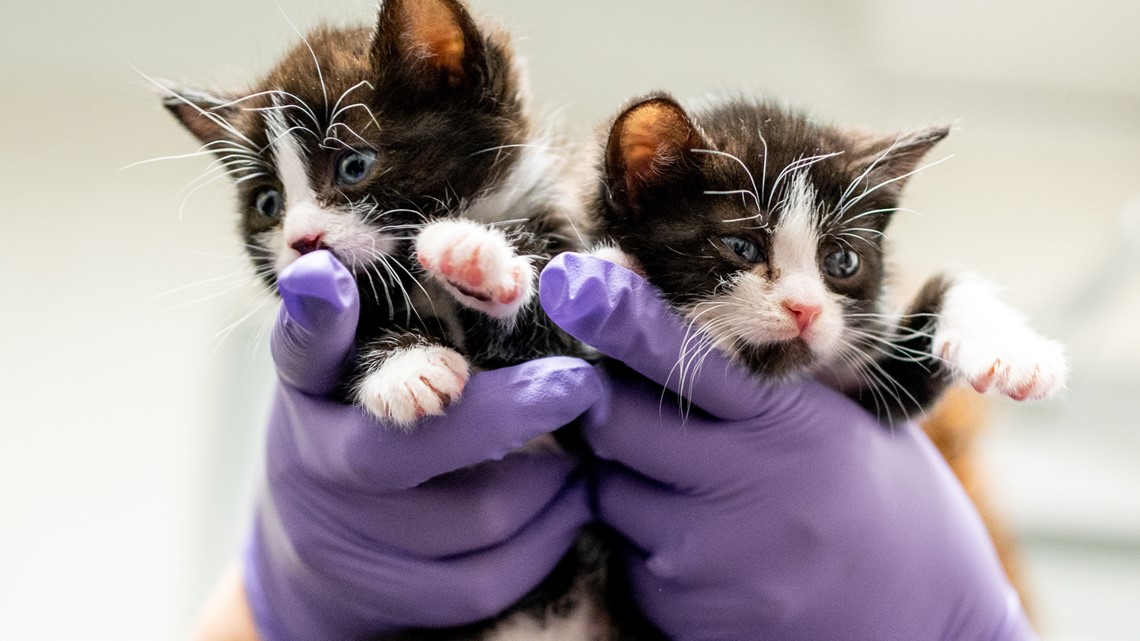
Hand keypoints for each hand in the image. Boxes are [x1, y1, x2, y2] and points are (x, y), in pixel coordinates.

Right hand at [245, 251, 594, 640]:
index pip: (303, 347)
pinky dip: (549, 537)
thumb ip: (445, 313)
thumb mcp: (385, 357)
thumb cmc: (383, 419)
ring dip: (552, 479)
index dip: (314, 317)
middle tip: (579, 383)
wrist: (328, 549)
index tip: (325, 278)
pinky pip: (491, 577)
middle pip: (398, 450)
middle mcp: (316, 459)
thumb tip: (598, 266)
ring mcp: (346, 539)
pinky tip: (571, 502)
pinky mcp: (388, 598)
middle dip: (502, 414)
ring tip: (584, 447)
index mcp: (311, 386)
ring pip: (475, 516)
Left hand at [540, 253, 1035, 640]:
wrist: (922, 610)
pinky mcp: (692, 614)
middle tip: (630, 405)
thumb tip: (649, 306)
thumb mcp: (833, 417)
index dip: (622, 319)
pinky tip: (704, 545)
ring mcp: (717, 559)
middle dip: (606, 406)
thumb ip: (752, 375)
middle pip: (615, 423)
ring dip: (625, 480)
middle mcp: (751, 489)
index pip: (688, 359)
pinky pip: (625, 555)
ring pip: (608, 492)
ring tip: (693, 488)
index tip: (574, 282)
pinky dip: (644, 541)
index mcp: (790, 423)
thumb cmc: (865, 489)